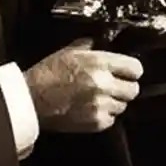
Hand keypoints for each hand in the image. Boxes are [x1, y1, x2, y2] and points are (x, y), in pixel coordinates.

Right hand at [23, 38, 143, 132]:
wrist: (30, 100)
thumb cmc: (46, 75)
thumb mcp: (69, 51)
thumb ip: (90, 46)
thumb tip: (103, 43)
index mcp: (99, 63)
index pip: (135, 68)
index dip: (132, 70)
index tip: (127, 72)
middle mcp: (103, 84)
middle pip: (133, 90)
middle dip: (125, 87)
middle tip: (114, 86)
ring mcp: (100, 104)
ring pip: (123, 106)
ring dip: (114, 102)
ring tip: (98, 98)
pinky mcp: (95, 122)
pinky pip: (111, 120)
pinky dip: (104, 116)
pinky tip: (90, 109)